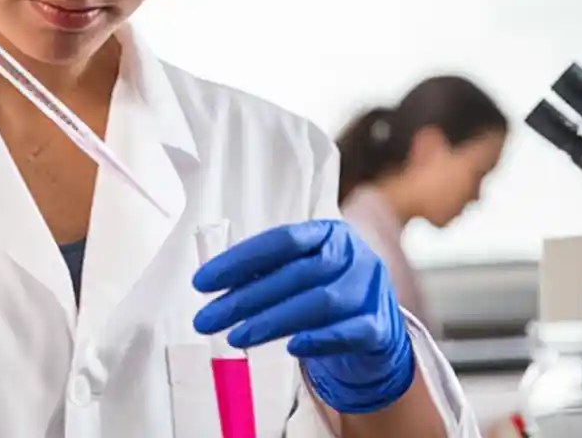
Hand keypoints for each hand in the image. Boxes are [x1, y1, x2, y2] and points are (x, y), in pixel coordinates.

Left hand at [192, 220, 415, 413]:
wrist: (373, 327)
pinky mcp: (380, 328)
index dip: (239, 260)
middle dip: (245, 298)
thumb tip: (211, 285)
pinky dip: (320, 339)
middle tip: (207, 318)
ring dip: (272, 321)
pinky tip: (292, 347)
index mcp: (329, 233)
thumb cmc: (323, 292)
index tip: (201, 282)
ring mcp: (370, 290)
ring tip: (234, 336)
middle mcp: (353, 255)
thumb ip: (265, 273)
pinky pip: (350, 333)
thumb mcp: (299, 272)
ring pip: (320, 303)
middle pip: (296, 274)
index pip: (282, 241)